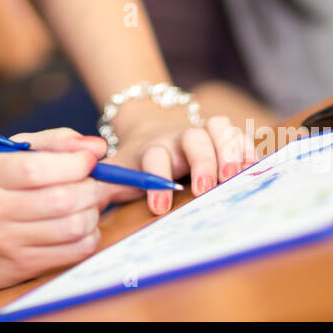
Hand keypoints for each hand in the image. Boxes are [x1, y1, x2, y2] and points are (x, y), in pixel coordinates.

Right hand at [0, 128, 116, 295]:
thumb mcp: (13, 158)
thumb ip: (56, 143)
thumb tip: (96, 147)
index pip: (36, 169)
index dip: (74, 163)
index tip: (89, 160)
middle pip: (61, 199)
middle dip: (91, 187)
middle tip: (91, 184)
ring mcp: (6, 241)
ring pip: (74, 226)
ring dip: (92, 213)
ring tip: (85, 206)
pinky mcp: (23, 266)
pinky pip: (76, 250)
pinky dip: (89, 236)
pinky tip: (79, 229)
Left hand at [104, 99, 254, 214]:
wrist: (148, 126)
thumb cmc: (135, 161)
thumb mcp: (117, 171)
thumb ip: (102, 186)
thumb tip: (80, 202)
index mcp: (151, 149)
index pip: (153, 158)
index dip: (156, 180)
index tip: (158, 206)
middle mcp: (177, 138)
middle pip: (191, 140)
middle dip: (201, 161)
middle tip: (205, 188)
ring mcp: (201, 133)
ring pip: (217, 130)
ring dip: (228, 149)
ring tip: (233, 175)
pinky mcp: (221, 136)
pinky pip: (237, 132)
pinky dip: (246, 146)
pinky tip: (252, 166)